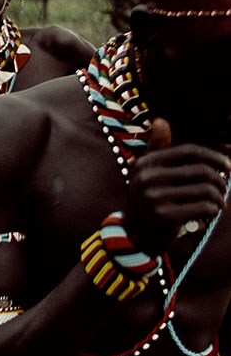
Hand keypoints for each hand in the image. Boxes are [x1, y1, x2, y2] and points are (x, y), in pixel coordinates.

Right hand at [123, 118, 228, 255]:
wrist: (133, 235)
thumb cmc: (149, 199)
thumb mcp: (148, 172)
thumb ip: (157, 148)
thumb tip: (160, 120)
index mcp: (146, 163)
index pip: (189, 151)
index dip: (214, 156)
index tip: (228, 166)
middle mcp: (148, 178)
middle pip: (202, 171)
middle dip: (220, 181)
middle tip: (223, 190)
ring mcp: (155, 197)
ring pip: (206, 190)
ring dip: (219, 198)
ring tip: (217, 203)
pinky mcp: (164, 216)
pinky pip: (204, 207)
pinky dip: (213, 211)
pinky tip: (209, 214)